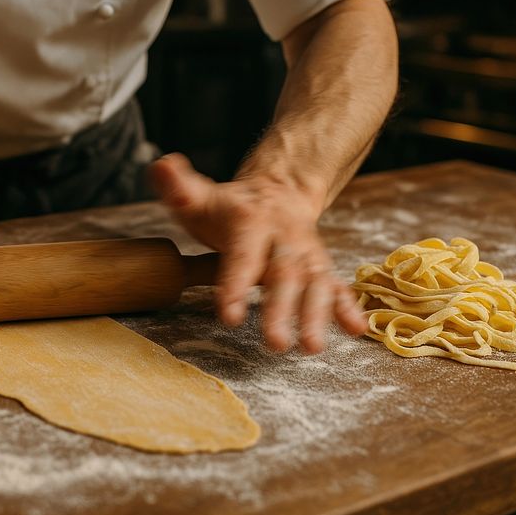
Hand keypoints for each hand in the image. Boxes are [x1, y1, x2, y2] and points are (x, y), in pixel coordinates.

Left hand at [149, 153, 365, 352]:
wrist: (277, 191)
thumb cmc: (229, 206)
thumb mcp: (198, 195)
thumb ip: (177, 187)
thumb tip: (160, 166)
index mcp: (251, 221)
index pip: (243, 255)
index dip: (235, 284)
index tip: (228, 315)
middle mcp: (285, 237)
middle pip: (284, 274)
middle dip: (282, 309)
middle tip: (275, 343)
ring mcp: (307, 254)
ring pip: (316, 284)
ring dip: (316, 316)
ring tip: (311, 348)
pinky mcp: (322, 268)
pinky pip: (337, 286)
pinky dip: (348, 307)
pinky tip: (355, 329)